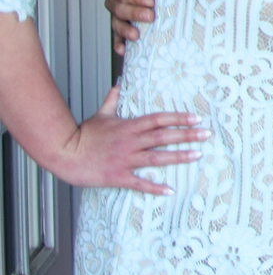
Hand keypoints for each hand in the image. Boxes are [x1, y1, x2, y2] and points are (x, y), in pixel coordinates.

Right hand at [41, 86, 205, 193]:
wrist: (64, 154)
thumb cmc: (82, 135)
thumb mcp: (100, 115)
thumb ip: (112, 101)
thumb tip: (119, 85)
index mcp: (127, 127)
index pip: (158, 119)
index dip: (178, 118)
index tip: (196, 118)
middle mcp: (129, 142)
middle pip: (162, 136)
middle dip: (186, 135)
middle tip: (206, 134)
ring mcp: (124, 159)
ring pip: (156, 157)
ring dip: (178, 156)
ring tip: (197, 155)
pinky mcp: (118, 176)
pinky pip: (140, 182)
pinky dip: (155, 187)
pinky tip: (170, 190)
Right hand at [102, 0, 152, 54]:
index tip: (150, 1)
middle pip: (117, 8)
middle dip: (133, 13)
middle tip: (151, 16)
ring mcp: (118, 11)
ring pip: (116, 22)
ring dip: (124, 30)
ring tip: (136, 36)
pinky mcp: (125, 21)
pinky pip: (118, 35)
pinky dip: (119, 43)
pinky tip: (123, 51)